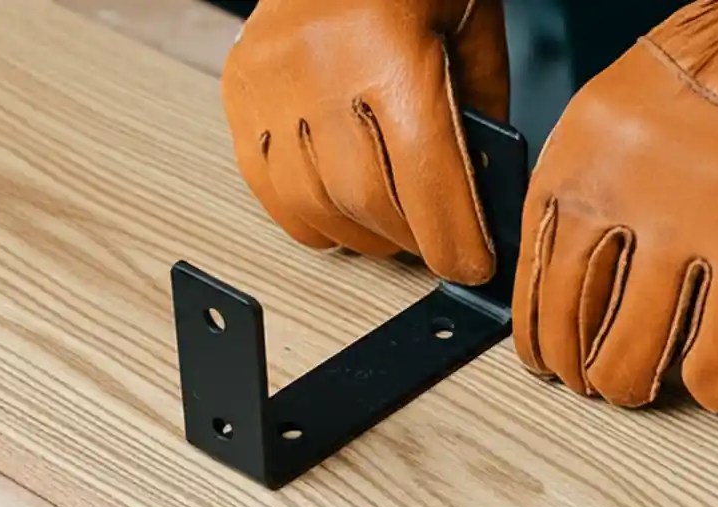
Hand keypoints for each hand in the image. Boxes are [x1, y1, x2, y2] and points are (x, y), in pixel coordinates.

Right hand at [221, 0, 509, 284]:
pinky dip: (307, 216)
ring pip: (312, 204)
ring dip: (358, 234)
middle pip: (365, 200)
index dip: (451, 238)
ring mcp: (269, 83)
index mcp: (390, 50)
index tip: (469, 266)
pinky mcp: (238, 93)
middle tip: (433, 246)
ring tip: (387, 231)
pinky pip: (266, 187)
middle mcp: (320, 69)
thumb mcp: (473, 30)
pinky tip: (337, 210)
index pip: (424, 177)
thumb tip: (478, 199)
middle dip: (408, 240)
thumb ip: (478, 114)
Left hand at [512, 0, 717, 411]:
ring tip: (632, 393)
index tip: (540, 359)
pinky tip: (706, 389)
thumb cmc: (706, 69)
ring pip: (634, 345)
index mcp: (570, 167)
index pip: (534, 276)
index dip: (535, 332)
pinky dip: (710, 380)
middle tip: (585, 383)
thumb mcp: (601, 119)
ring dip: (628, 384)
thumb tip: (560, 262)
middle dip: (575, 366)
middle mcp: (617, 200)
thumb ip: (576, 188)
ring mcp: (686, 226)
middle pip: (574, 319)